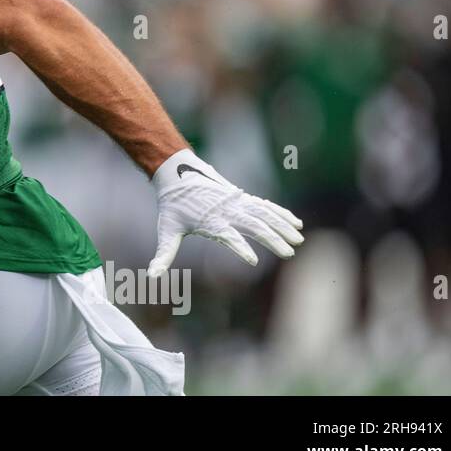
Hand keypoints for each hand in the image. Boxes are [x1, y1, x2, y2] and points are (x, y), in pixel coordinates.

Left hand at [148, 149, 303, 277]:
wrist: (177, 174)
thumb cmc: (173, 207)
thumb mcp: (166, 230)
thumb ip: (163, 254)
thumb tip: (152, 276)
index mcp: (210, 221)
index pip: (227, 236)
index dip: (239, 248)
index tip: (252, 261)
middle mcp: (226, 211)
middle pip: (253, 225)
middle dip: (272, 238)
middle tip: (288, 253)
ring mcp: (237, 202)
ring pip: (265, 214)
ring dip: (283, 226)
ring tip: (299, 240)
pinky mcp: (242, 198)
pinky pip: (266, 206)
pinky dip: (281, 213)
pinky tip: (296, 222)